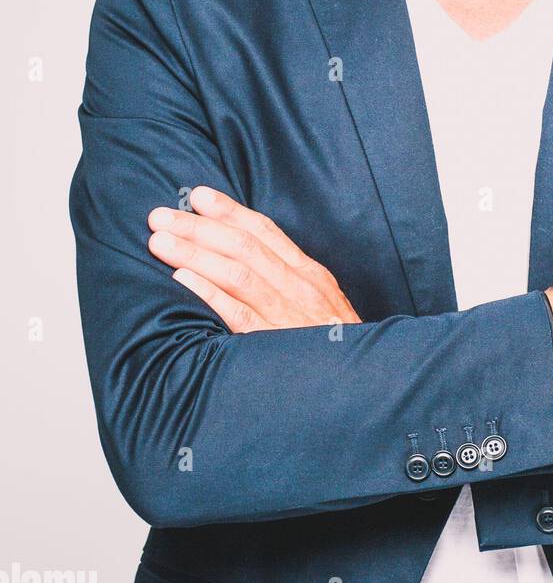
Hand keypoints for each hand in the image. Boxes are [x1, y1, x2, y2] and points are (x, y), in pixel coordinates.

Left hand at [147, 186, 360, 331]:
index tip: (197, 196)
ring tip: (160, 242)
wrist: (363, 386)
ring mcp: (287, 315)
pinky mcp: (274, 344)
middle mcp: (299, 288)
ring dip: (194, 253)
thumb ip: (291, 284)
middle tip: (161, 215)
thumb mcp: (323, 307)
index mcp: (309, 275)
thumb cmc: (335, 350)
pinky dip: (209, 293)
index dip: (229, 211)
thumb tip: (250, 263)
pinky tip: (182, 280)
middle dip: (198, 228)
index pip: (264, 232)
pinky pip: (237, 314)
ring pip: (236, 273)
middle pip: (243, 246)